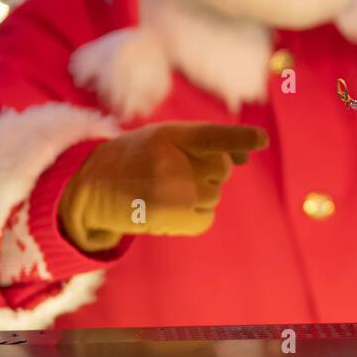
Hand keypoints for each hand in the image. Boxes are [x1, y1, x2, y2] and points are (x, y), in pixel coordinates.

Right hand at [59, 122, 267, 252]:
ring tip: (167, 188)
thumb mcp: (165, 136)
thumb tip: (246, 157)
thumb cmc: (139, 156)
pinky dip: (196, 216)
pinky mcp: (169, 220)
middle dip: (209, 170)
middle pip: (222, 169)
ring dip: (200, 193)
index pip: (213, 135)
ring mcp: (170, 194)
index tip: (262, 139)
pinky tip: (171, 208)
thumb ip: (205, 140)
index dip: (241, 137)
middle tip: (178, 170)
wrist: (94, 186)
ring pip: (215, 194)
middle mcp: (170, 163)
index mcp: (169, 136)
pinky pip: (206, 219)